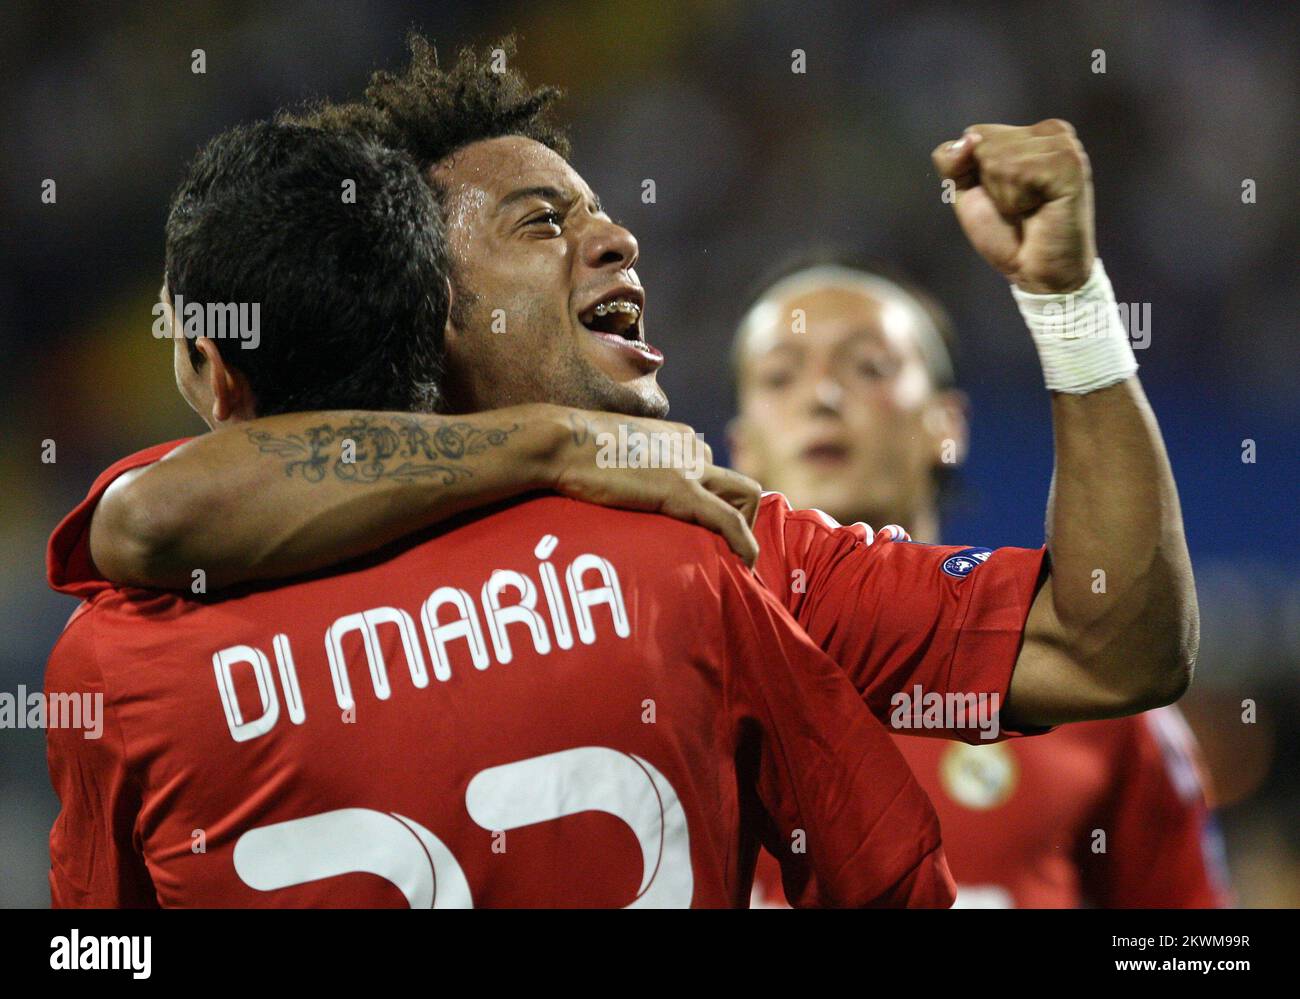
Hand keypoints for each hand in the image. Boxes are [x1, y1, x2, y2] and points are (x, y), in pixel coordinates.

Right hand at [543, 407, 760, 565]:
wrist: (560, 442)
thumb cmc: (571, 450)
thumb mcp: (610, 453)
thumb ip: (629, 468)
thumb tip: (619, 491)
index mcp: (676, 437)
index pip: (711, 467)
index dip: (714, 499)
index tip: (705, 528)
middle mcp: (690, 448)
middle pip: (736, 481)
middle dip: (741, 516)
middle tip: (724, 549)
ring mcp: (689, 467)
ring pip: (746, 495)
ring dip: (746, 530)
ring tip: (733, 562)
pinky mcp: (681, 490)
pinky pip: (729, 520)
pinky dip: (743, 544)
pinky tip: (744, 566)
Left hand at [932, 119, 1095, 293]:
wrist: (1036, 272)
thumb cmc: (1006, 234)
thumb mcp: (966, 193)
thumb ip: (952, 161)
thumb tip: (968, 138)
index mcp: (1031, 133)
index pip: (974, 134)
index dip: (975, 174)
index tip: (1004, 196)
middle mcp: (1051, 132)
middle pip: (984, 144)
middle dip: (990, 184)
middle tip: (1019, 207)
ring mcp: (1065, 147)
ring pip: (998, 158)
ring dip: (1005, 196)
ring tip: (1030, 209)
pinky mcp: (1072, 166)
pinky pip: (1018, 172)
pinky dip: (1017, 201)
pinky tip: (1039, 209)